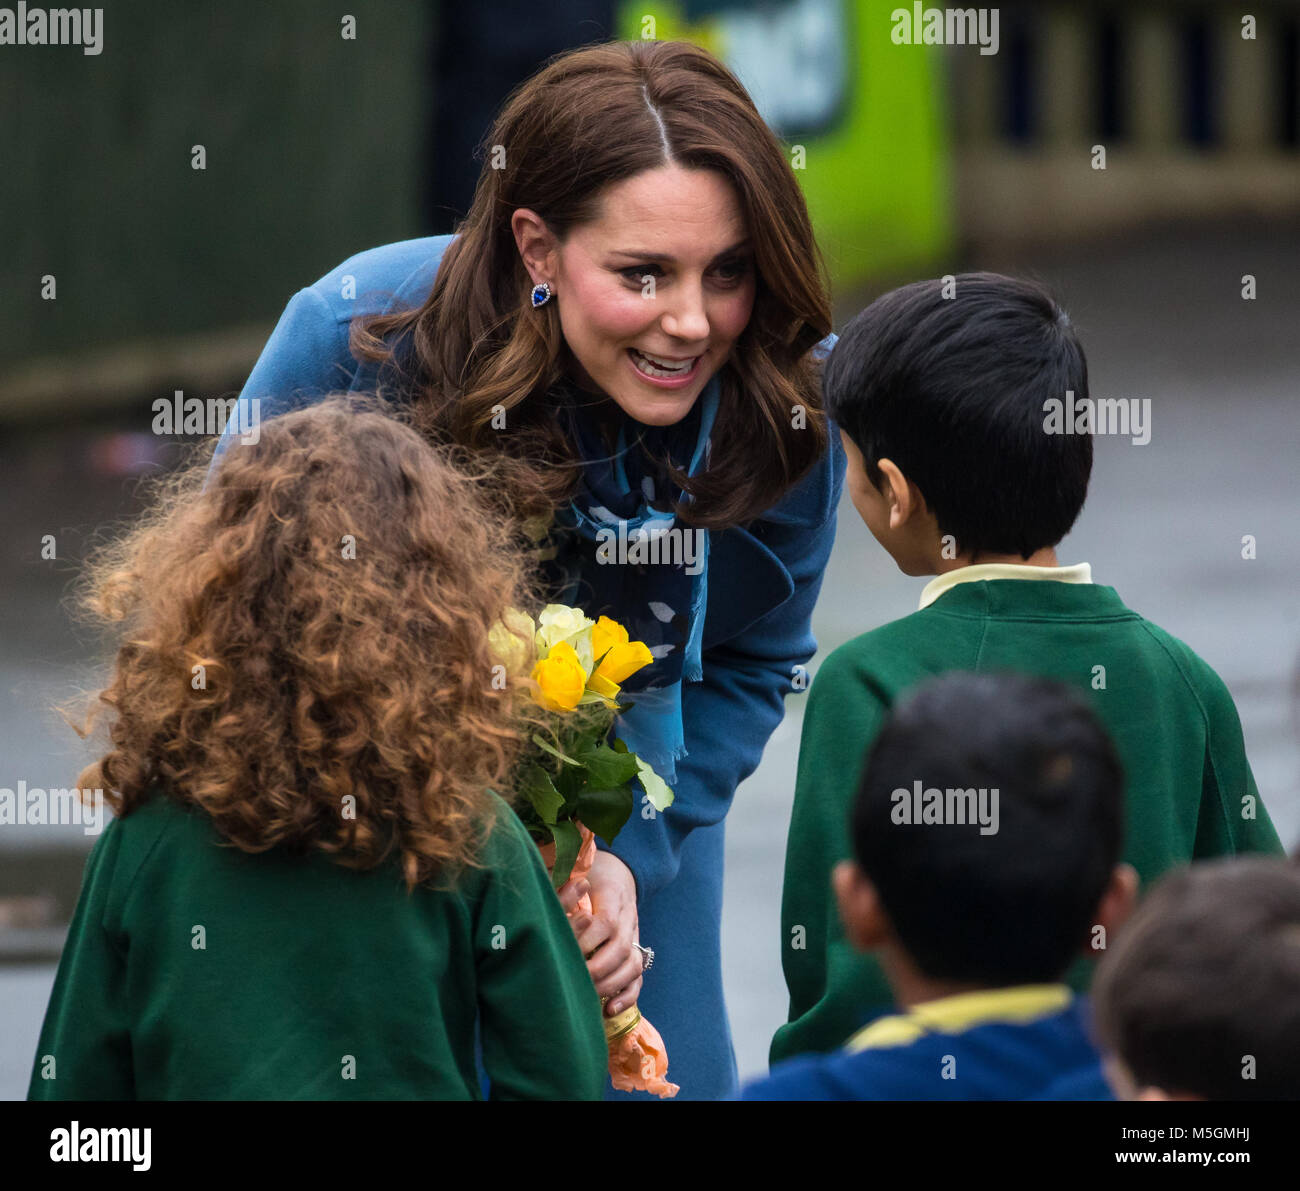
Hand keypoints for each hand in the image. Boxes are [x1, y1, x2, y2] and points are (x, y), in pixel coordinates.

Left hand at [573, 851, 642, 1015]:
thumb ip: (559, 883)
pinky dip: (627, 995)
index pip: (605, 922)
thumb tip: (538, 893)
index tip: (567, 951)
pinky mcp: (636, 951)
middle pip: (621, 947)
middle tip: (575, 980)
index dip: (587, 941)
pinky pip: (639, 977)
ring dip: (611, 983)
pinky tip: (609, 1008)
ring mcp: (635, 935)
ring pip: (633, 963)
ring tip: (589, 995)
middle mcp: (628, 915)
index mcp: (613, 892)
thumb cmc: (588, 871)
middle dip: (597, 968)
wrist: (618, 869)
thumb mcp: (574, 867)